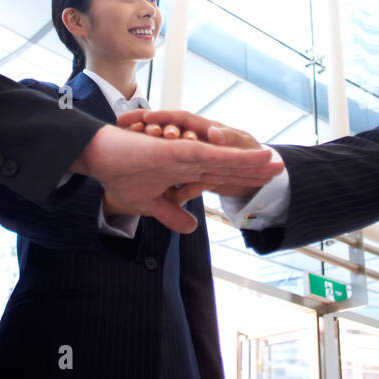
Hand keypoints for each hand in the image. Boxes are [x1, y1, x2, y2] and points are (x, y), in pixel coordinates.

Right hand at [70, 123, 279, 233]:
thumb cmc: (119, 173)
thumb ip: (172, 215)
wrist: (97, 158)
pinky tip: (250, 157)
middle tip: (281, 170)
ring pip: (224, 158)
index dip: (242, 180)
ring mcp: (184, 153)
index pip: (220, 176)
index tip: (264, 184)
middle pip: (228, 166)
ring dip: (250, 161)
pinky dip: (231, 156)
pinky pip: (209, 154)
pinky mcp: (176, 150)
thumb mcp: (151, 204)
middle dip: (254, 170)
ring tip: (274, 162)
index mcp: (185, 170)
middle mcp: (189, 159)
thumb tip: (191, 228)